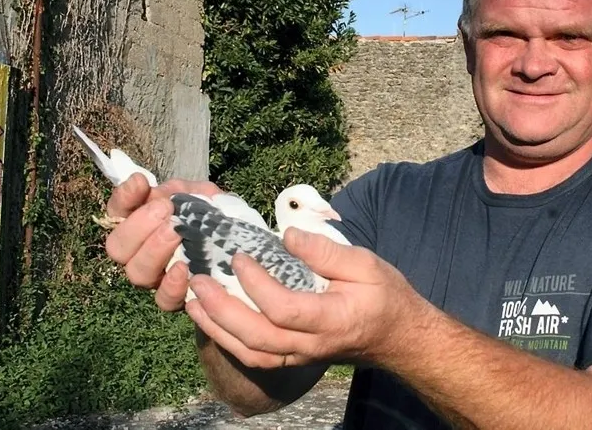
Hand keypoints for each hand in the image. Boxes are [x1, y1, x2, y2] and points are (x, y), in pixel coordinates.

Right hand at [104, 172, 222, 310]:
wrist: (246, 244)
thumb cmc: (218, 216)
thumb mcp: (202, 194)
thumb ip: (180, 190)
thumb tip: (157, 194)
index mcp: (143, 223)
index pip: (116, 211)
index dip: (122, 198)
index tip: (141, 183)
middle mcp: (142, 251)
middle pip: (117, 247)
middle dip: (138, 226)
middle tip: (165, 210)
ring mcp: (157, 276)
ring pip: (136, 272)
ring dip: (153, 250)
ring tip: (176, 234)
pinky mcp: (177, 297)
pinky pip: (163, 299)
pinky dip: (170, 285)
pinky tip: (184, 268)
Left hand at [184, 228, 433, 369]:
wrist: (398, 337)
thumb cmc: (386, 296)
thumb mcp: (366, 263)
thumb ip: (326, 251)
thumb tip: (287, 235)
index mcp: (332, 319)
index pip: (284, 309)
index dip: (256, 285)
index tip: (240, 257)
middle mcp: (312, 345)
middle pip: (257, 338)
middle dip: (221, 311)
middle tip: (198, 281)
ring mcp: (301, 356)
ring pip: (251, 353)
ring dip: (217, 329)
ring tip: (193, 301)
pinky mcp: (294, 357)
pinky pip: (255, 356)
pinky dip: (228, 340)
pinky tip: (211, 319)